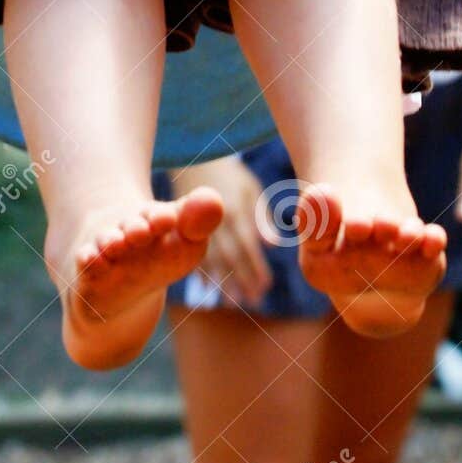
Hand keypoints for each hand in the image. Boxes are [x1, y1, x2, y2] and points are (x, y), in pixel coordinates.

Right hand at [170, 157, 271, 306]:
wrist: (197, 159)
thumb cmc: (232, 176)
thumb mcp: (251, 190)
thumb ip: (262, 217)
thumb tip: (275, 246)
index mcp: (236, 211)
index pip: (248, 246)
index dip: (257, 267)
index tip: (266, 286)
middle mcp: (216, 221)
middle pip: (231, 257)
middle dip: (242, 280)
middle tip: (254, 301)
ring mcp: (199, 225)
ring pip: (211, 260)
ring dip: (222, 283)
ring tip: (233, 303)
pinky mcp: (186, 228)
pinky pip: (193, 254)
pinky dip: (201, 273)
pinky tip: (209, 289)